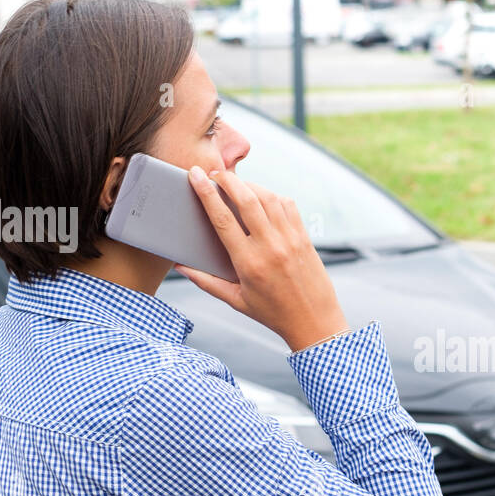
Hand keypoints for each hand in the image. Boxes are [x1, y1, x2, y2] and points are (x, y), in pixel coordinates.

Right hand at [180, 166, 348, 351]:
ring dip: (249, 184)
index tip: (195, 175)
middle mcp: (270, 246)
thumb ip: (206, 282)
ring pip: (268, 197)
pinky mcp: (304, 236)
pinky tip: (261, 197)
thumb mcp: (236, 301)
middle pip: (246, 198)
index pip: (223, 218)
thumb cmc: (273, 314)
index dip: (206, 193)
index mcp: (249, 263)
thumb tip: (180, 266)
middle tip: (214, 173)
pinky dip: (271, 195)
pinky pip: (287, 205)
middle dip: (227, 179)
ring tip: (235, 184)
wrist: (314, 322)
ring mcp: (290, 239)